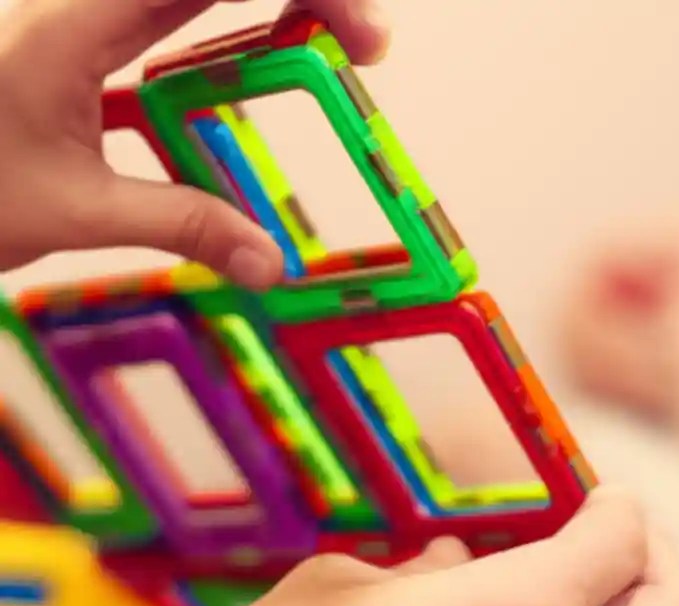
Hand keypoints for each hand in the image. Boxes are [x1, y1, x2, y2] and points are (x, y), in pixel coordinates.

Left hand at [0, 0, 388, 287]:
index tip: (362, 44)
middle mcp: (87, 2)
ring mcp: (88, 14)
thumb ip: (181, 227)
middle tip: (365, 47)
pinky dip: (238, 28)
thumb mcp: (69, 214)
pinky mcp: (88, 38)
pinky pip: (178, 13)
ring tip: (333, 46)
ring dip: (276, 6)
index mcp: (78, 21)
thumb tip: (271, 262)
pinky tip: (268, 57)